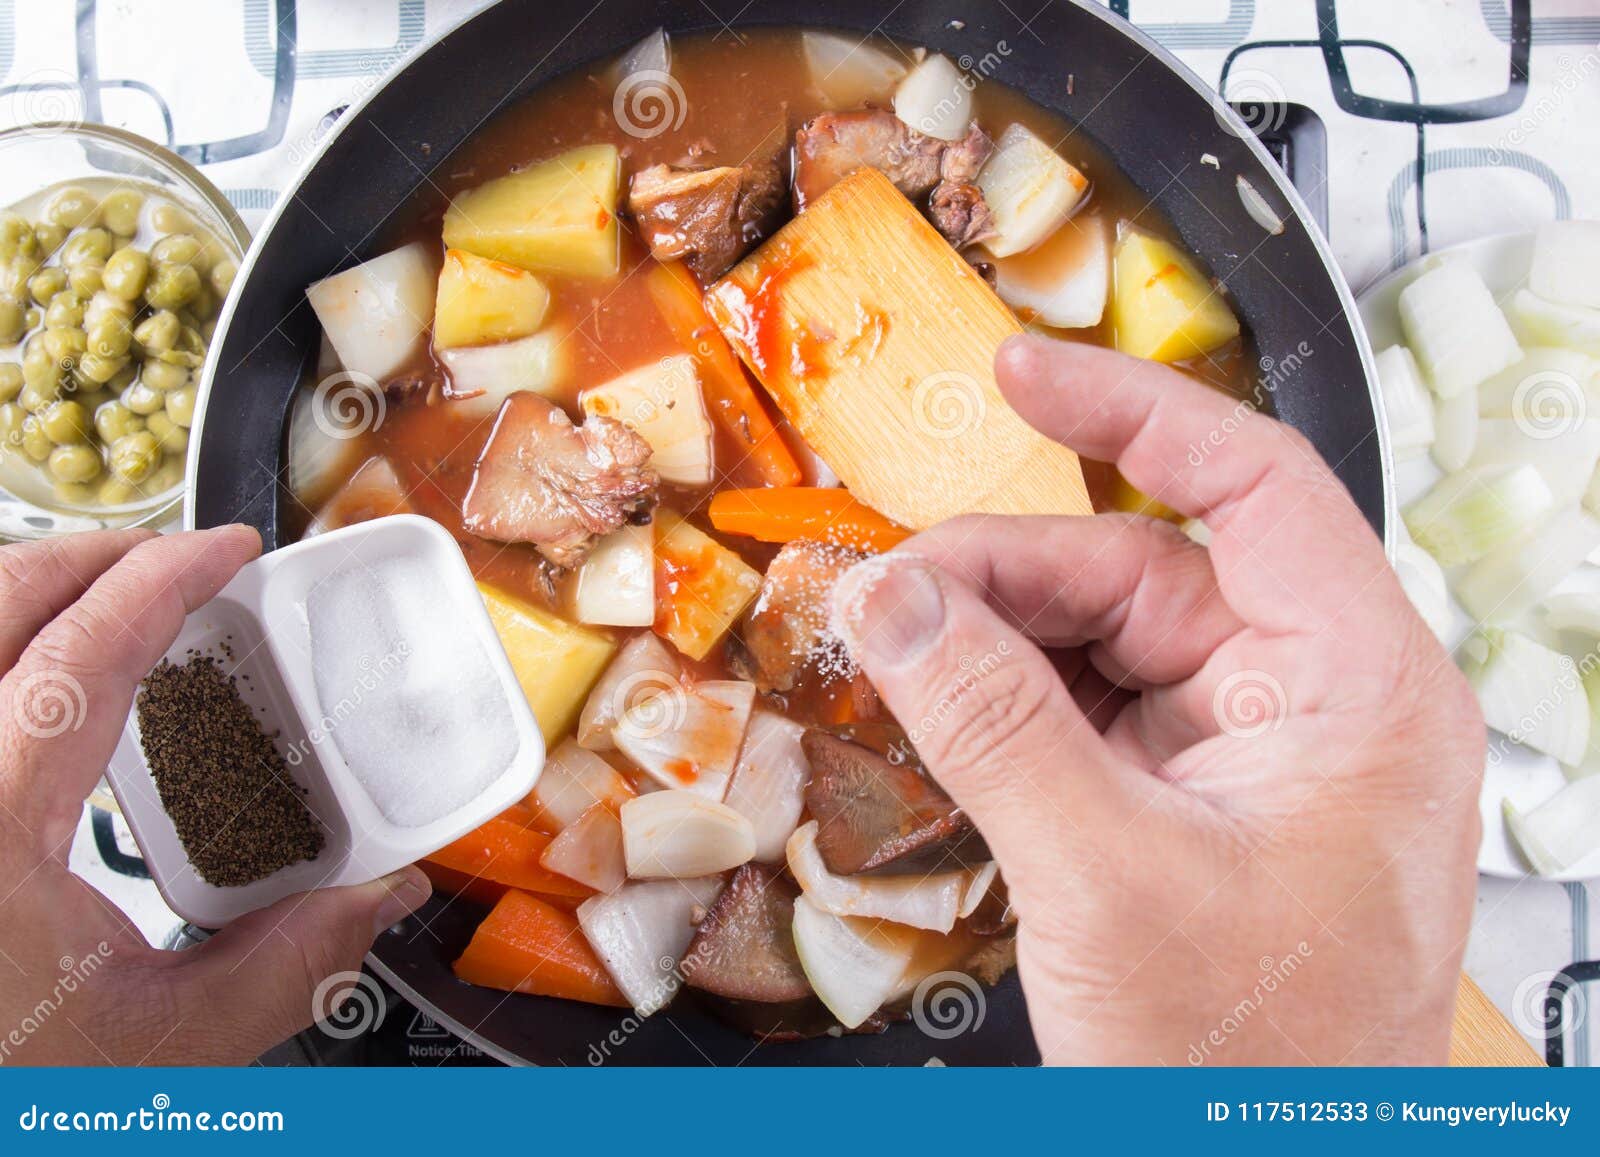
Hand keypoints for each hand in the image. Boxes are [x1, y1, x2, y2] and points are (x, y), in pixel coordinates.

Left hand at [0, 527, 429, 1064]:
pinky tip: (39, 681)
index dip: (163, 580)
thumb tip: (380, 896)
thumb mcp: (159, 1048)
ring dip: (33, 591)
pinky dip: (2, 644)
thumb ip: (284, 966)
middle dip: (90, 556)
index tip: (228, 550)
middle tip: (174, 560)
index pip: (77, 653)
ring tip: (111, 604)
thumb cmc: (4, 1101)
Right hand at [832, 335, 1482, 1065]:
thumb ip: (992, 722)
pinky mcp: (1188, 803)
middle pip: (1145, 571)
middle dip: (1007, 574)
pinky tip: (940, 713)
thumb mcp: (1106, 878)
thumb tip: (893, 603)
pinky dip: (1008, 708)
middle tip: (890, 595)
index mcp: (1357, 689)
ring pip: (1102, 643)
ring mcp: (1245, 755)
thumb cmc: (1254, 1066)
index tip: (1022, 376)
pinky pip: (1086, 714)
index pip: (1253, 489)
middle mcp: (1310, 703)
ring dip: (994, 643)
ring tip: (895, 656)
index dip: (1131, 415)